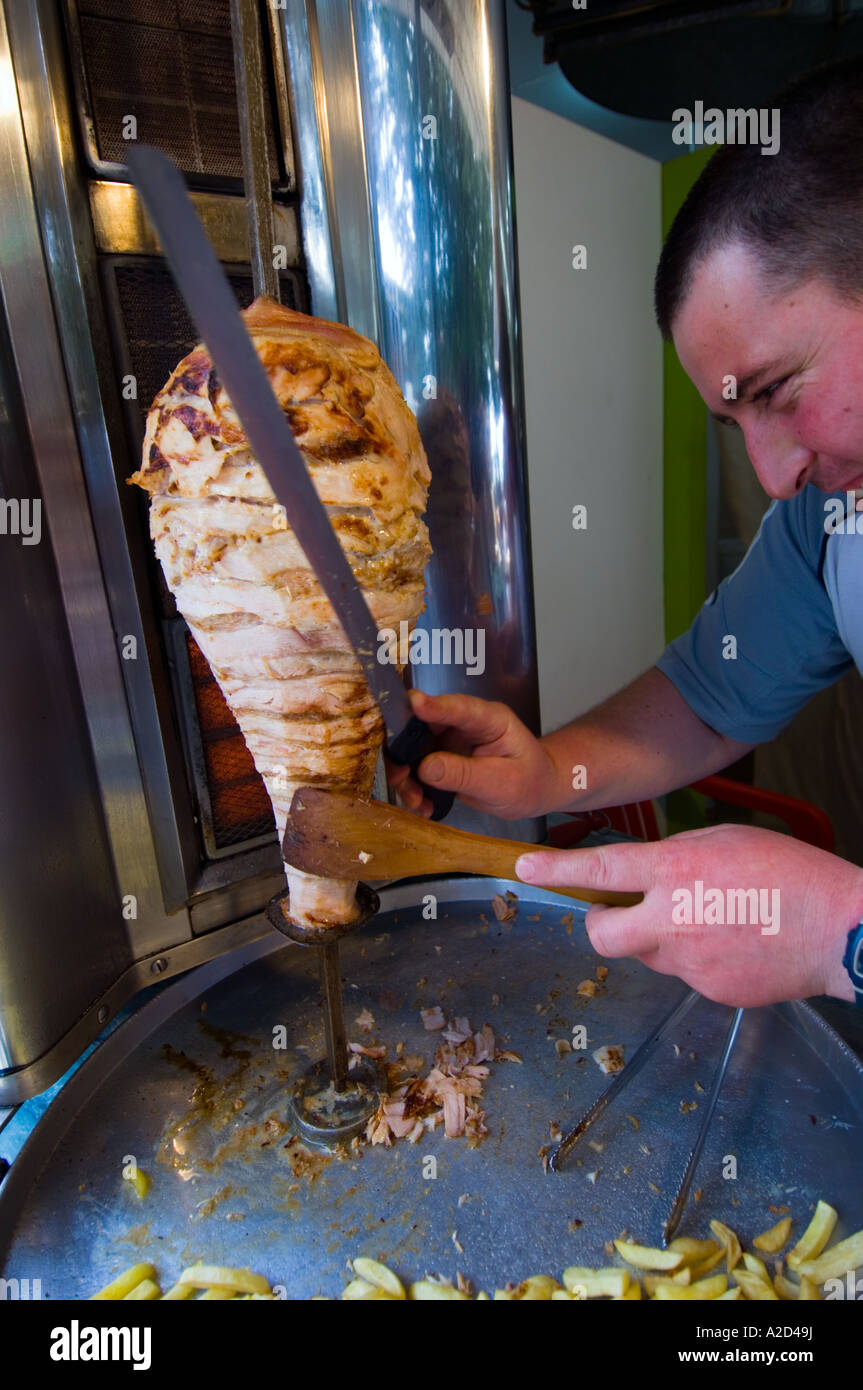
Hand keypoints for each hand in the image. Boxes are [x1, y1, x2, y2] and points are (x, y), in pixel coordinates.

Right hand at [387, 688, 554, 819]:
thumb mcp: (503, 783)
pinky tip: (424, 806)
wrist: (533, 791)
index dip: (435, 706)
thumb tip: (425, 767)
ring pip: (413, 749)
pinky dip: (415, 788)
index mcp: (488, 719)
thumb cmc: (528, 781)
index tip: (413, 702)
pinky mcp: (440, 758)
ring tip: (416, 801)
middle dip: (404, 749)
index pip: (460, 708)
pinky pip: (417, 768)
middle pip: (423, 725)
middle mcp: (463, 724)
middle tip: (399, 776)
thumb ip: (465, 774)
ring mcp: (449, 740)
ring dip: (407, 775)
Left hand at [515, 823, 862, 1006]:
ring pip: (646, 953)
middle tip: (623, 911)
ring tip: (708, 920)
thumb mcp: (724, 841)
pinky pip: (683, 973)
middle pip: (602, 935)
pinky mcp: (708, 990)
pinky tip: (730, 944)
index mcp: (675, 873)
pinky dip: (695, 959)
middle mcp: (672, 920)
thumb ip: (676, 856)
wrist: (840, 930)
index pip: (599, 871)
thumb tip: (650, 872)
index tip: (524, 869)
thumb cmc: (791, 875)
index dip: (556, 870)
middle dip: (602, 923)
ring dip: (658, 938)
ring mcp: (689, 963)